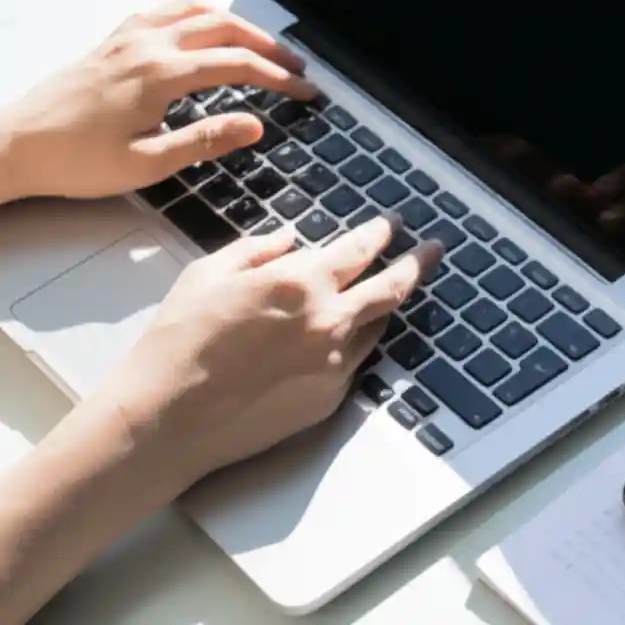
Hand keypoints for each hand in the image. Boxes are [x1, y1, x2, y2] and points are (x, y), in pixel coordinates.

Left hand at [0, 0, 314, 202]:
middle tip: (297, 67)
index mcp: (160, 75)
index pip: (236, 66)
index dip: (278, 78)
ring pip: (196, 11)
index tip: (305, 91)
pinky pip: (165, 11)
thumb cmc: (75, 161)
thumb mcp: (148, 163)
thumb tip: (254, 125)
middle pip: (224, 28)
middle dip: (268, 45)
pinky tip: (205, 26)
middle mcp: (146, 46)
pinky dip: (197, 13)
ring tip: (263, 44)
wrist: (15, 146)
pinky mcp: (113, 42)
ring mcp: (128, 39)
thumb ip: (205, 140)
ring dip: (237, 23)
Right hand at [87, 217, 441, 490]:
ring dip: (382, 306)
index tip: (391, 224)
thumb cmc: (179, 342)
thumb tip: (291, 239)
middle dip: (419, 263)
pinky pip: (353, 362)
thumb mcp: (209, 274)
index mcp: (300, 283)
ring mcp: (334, 365)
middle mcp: (328, 322)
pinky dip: (352, 343)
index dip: (380, 233)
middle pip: (393, 287)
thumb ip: (258, 250)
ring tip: (385, 292)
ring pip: (376, 326)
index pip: (360, 249)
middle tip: (435, 250)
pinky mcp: (329, 399)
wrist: (168, 419)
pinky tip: (339, 338)